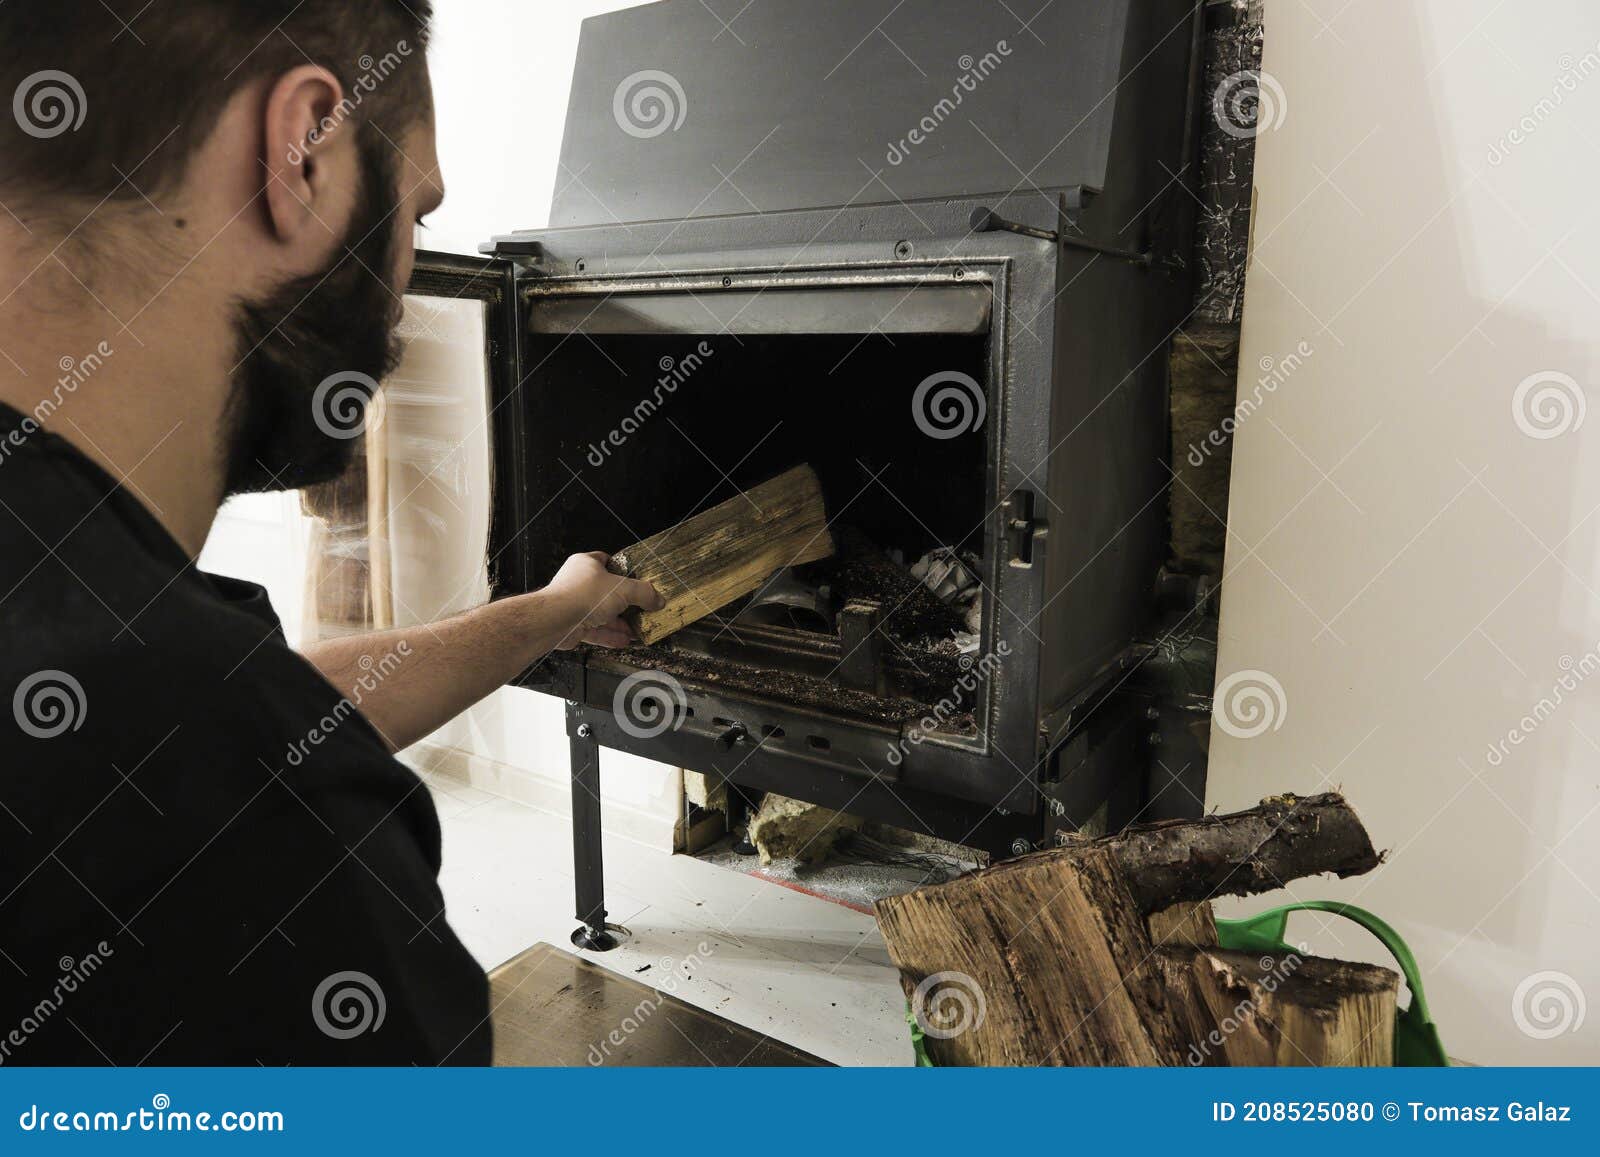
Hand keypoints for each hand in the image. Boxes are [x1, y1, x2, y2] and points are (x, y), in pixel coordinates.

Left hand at [547, 552, 663, 649]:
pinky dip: (610, 636)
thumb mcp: (623, 589)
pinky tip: (624, 640)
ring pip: (602, 613)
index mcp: (586, 564)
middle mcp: (578, 583)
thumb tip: (657, 598)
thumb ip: (644, 593)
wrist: (556, 620)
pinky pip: (596, 630)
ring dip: (620, 623)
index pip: (607, 561)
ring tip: (638, 629)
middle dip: (625, 603)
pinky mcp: (573, 625)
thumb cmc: (580, 595)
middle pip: (607, 591)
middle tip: (642, 608)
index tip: (637, 578)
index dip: (623, 570)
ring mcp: (575, 605)